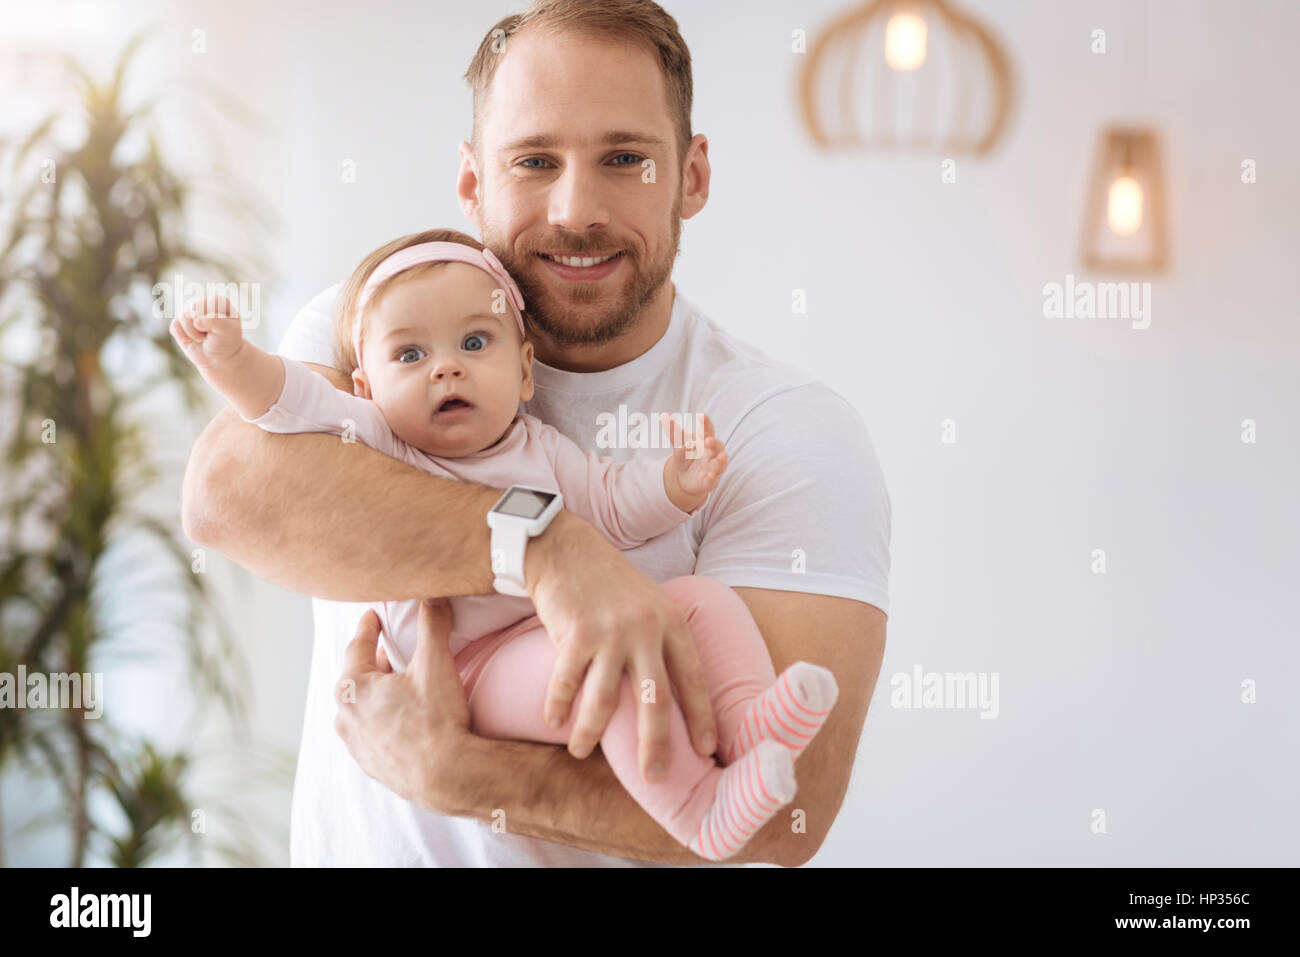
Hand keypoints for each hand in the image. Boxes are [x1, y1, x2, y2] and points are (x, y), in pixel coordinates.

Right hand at [170, 294, 245, 370]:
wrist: (218, 358)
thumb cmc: (226, 341)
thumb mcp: (229, 331)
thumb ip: (215, 321)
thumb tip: (196, 321)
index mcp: (218, 302)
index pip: (213, 302)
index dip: (214, 317)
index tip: (222, 327)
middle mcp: (202, 304)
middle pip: (195, 308)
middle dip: (202, 326)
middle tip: (211, 333)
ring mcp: (189, 313)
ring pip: (183, 317)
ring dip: (193, 333)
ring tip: (203, 338)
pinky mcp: (179, 323)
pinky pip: (175, 326)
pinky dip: (183, 337)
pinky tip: (191, 340)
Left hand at [333, 598, 469, 812]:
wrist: (446, 776)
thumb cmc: (435, 719)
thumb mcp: (435, 663)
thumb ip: (432, 624)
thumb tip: (434, 595)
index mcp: (352, 687)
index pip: (357, 646)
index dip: (369, 628)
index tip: (374, 616)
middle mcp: (345, 716)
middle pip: (358, 678)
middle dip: (375, 662)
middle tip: (395, 650)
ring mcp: (355, 744)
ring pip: (362, 709)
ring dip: (377, 695)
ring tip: (399, 687)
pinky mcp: (371, 765)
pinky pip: (372, 734)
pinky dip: (383, 721)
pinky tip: (402, 720)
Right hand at [525, 514, 718, 782]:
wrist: (567, 549)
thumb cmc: (610, 583)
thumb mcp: (651, 604)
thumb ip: (662, 641)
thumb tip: (670, 694)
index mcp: (672, 623)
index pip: (694, 678)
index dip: (703, 716)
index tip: (709, 749)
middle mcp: (645, 630)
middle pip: (656, 700)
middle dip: (656, 744)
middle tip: (654, 776)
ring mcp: (610, 632)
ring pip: (604, 701)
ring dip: (590, 733)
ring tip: (580, 750)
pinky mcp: (575, 634)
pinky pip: (566, 683)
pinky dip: (557, 706)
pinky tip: (554, 721)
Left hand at [663, 412, 726, 498]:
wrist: (685, 477)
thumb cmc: (688, 454)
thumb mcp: (679, 443)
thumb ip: (673, 431)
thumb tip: (664, 416)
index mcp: (705, 440)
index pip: (707, 429)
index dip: (705, 423)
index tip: (701, 415)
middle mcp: (712, 453)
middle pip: (717, 446)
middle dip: (714, 443)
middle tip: (707, 440)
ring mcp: (712, 468)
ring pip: (720, 464)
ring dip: (721, 461)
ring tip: (722, 456)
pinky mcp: (709, 483)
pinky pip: (713, 482)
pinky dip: (712, 479)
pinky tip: (710, 476)